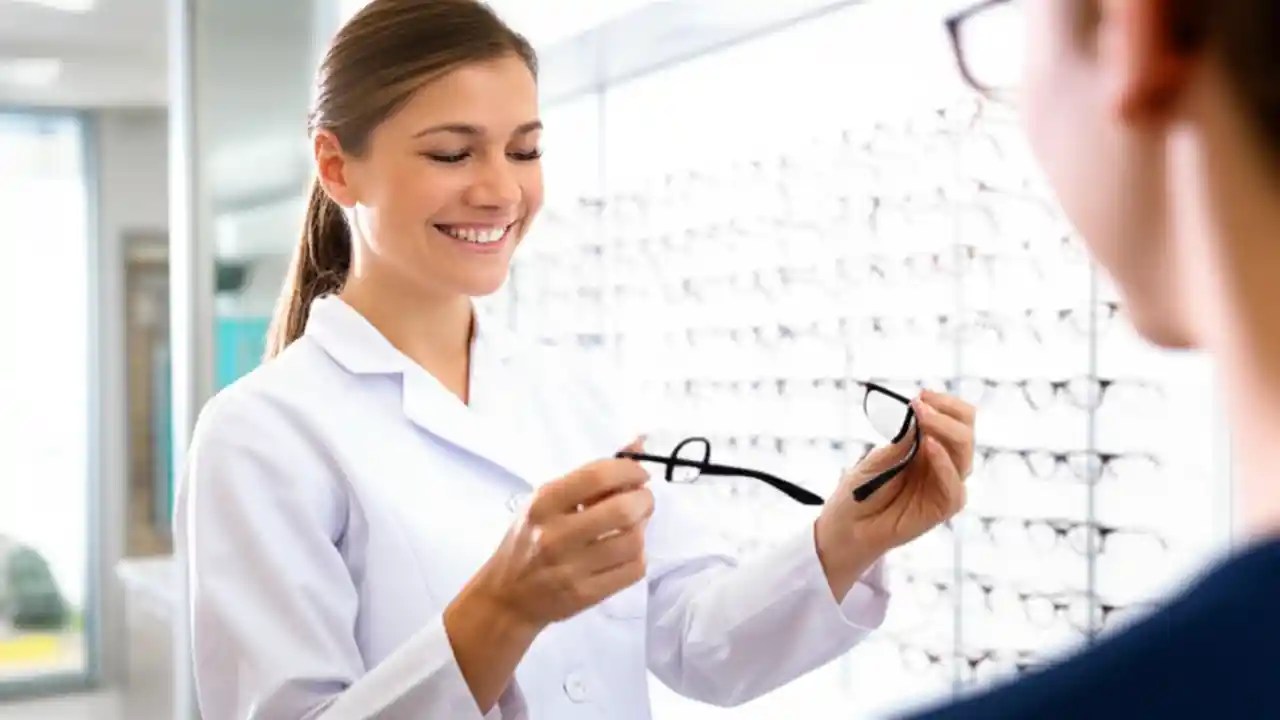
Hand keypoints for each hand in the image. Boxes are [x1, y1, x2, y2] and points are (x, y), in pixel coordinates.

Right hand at [467, 438, 653, 630]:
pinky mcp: (585, 595)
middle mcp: (556, 535)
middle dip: (644, 499)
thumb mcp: (547, 501)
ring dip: (642, 529)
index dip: (630, 469)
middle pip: (623, 510)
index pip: (598, 476)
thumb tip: (639, 444)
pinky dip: (638, 556)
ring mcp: (571, 569)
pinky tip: (626, 551)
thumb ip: (590, 477)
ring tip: (633, 526)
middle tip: (642, 500)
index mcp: (543, 503)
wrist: (506, 597)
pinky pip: (634, 570)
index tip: (639, 474)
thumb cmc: (528, 540)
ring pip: (633, 542)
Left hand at [815, 390, 975, 597]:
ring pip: (965, 455)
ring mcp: (945, 486)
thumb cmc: (861, 490)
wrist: (847, 525)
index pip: (957, 420)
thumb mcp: (879, 458)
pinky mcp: (942, 508)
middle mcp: (943, 465)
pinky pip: (955, 487)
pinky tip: (929, 447)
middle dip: (946, 414)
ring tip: (923, 418)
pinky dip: (945, 465)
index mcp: (930, 448)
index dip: (946, 404)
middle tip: (919, 404)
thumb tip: (922, 416)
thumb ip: (904, 442)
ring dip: (945, 431)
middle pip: (966, 433)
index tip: (921, 395)